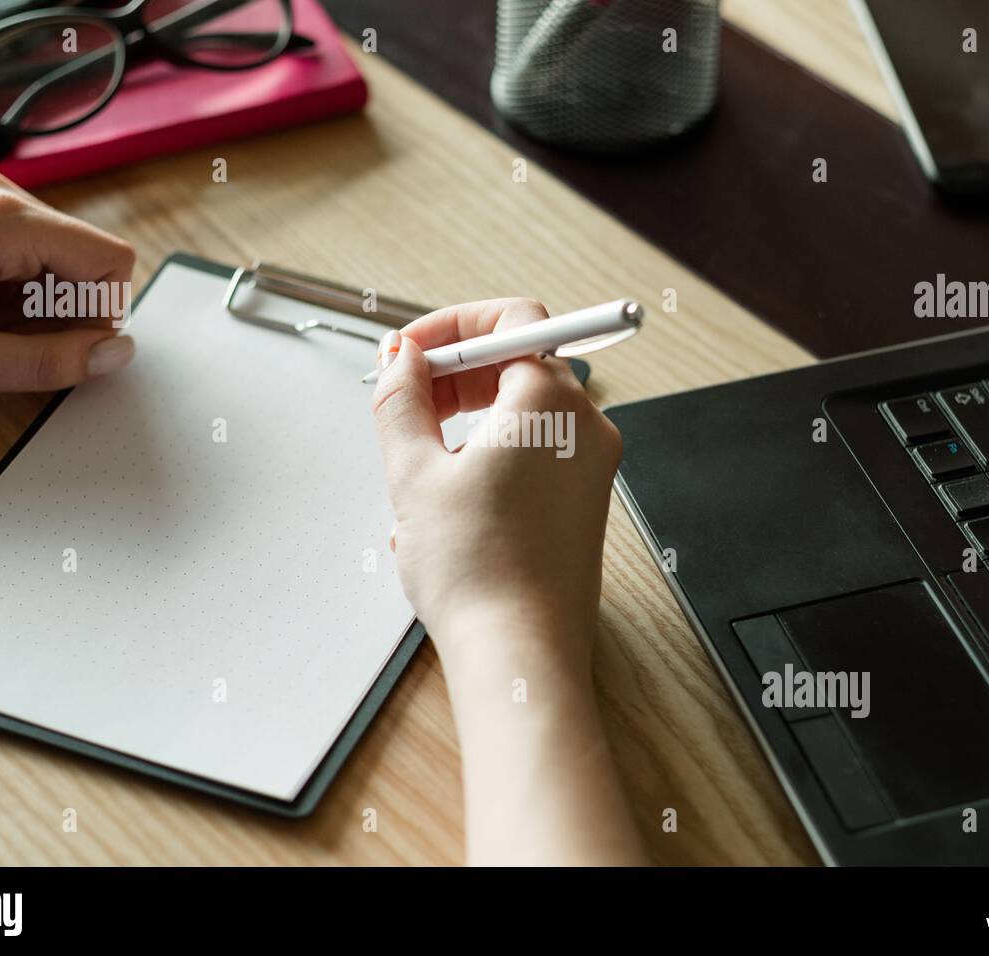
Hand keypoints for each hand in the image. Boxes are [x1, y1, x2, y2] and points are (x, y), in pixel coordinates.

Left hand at [0, 169, 135, 392]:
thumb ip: (49, 362)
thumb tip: (116, 354)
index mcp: (5, 223)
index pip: (112, 262)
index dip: (99, 316)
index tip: (56, 346)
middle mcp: (1, 198)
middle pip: (87, 262)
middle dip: (63, 314)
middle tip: (3, 342)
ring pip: (59, 263)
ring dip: (35, 308)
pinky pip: (28, 256)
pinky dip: (13, 294)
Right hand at [370, 298, 622, 672]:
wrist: (519, 652)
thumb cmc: (478, 571)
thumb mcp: (414, 472)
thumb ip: (400, 400)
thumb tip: (397, 359)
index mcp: (551, 402)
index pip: (512, 320)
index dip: (452, 327)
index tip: (411, 352)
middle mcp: (586, 427)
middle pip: (519, 362)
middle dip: (456, 374)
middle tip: (407, 401)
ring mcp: (591, 466)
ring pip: (524, 411)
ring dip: (468, 417)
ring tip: (422, 463)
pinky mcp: (584, 502)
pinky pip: (537, 452)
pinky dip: (492, 453)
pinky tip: (449, 499)